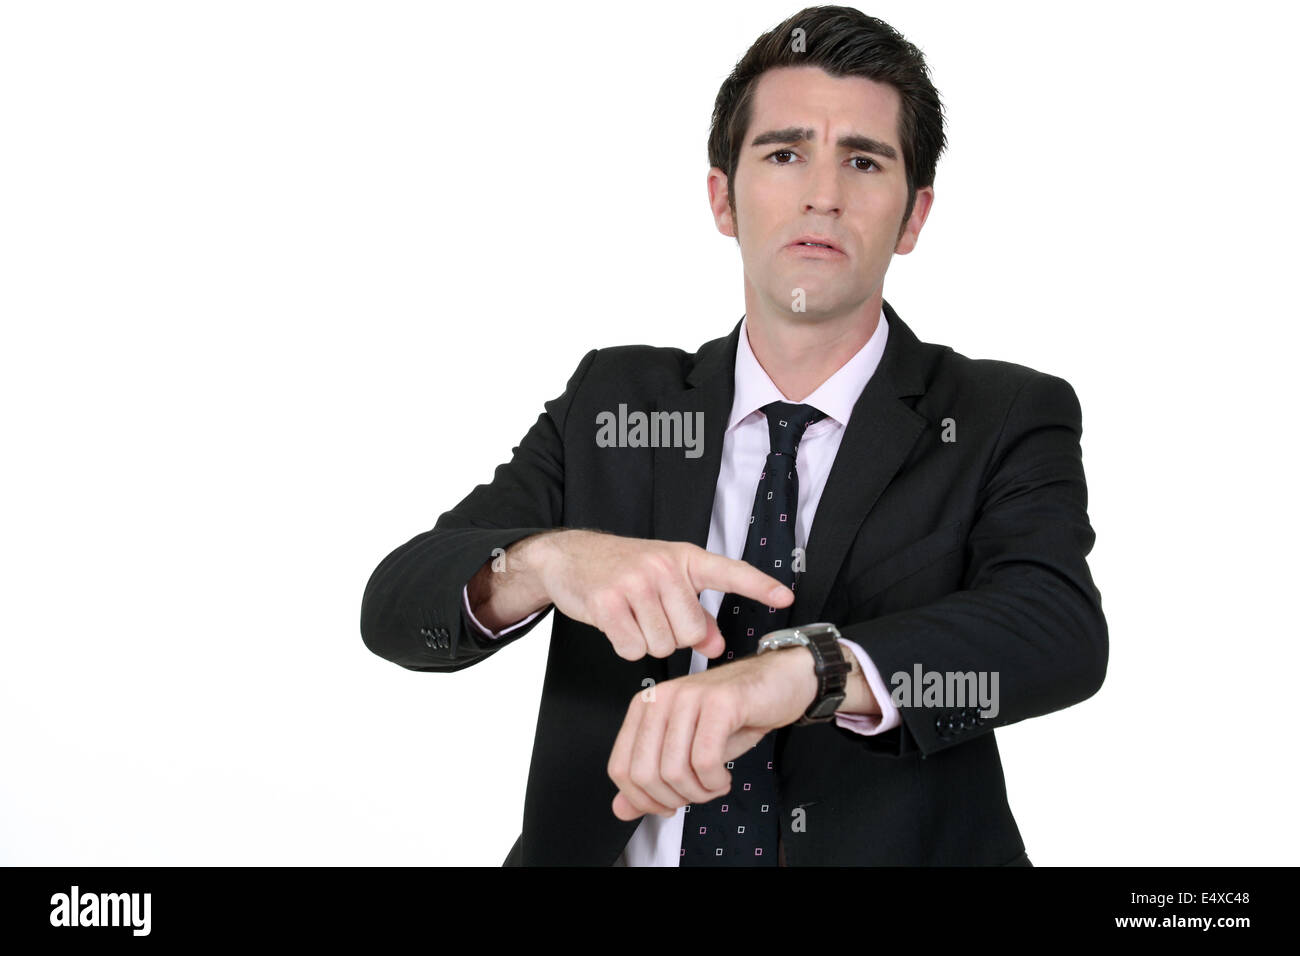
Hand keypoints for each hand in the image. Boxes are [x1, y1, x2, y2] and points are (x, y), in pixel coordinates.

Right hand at [536, 530, 793, 660]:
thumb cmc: (624, 570)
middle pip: (690, 633)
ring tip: (632, 617)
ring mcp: (635, 583)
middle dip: (674, 637)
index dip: (759, 586)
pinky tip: (616, 624)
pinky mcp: (608, 602)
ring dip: (647, 641)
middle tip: (652, 617)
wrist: (571, 555)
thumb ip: (696, 615)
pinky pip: (632, 648)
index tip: (785, 597)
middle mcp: (664, 568)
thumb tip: (716, 648)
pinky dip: (624, 645)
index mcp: (685, 559)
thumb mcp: (666, 583)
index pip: (729, 572)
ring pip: (662, 645)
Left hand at [606, 647, 818, 819]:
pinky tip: (724, 776)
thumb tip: (621, 809)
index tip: (667, 804)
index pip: (620, 769)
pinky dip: (715, 781)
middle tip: (696, 793)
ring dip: (699, 792)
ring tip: (714, 784)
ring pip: (675, 771)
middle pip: (644, 774)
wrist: (779, 681)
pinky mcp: (720, 702)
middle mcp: (661, 697)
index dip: (643, 800)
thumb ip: (651, 779)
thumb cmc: (734, 714)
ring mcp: (689, 696)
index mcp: (645, 707)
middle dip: (673, 799)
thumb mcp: (687, 750)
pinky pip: (705, 760)